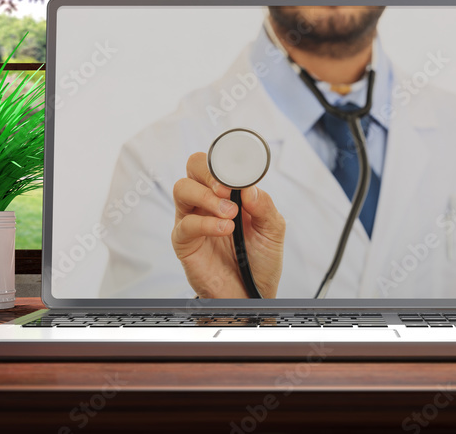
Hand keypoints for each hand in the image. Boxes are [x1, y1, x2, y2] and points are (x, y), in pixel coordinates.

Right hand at [171, 152, 284, 297]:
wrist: (253, 295)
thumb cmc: (260, 260)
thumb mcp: (273, 230)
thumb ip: (264, 206)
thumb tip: (249, 188)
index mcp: (229, 193)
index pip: (218, 163)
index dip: (225, 161)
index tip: (239, 172)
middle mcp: (207, 201)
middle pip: (194, 166)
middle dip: (209, 172)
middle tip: (227, 189)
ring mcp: (193, 219)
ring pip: (182, 188)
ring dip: (206, 196)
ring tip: (229, 214)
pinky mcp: (184, 242)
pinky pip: (185, 224)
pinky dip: (206, 223)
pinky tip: (224, 229)